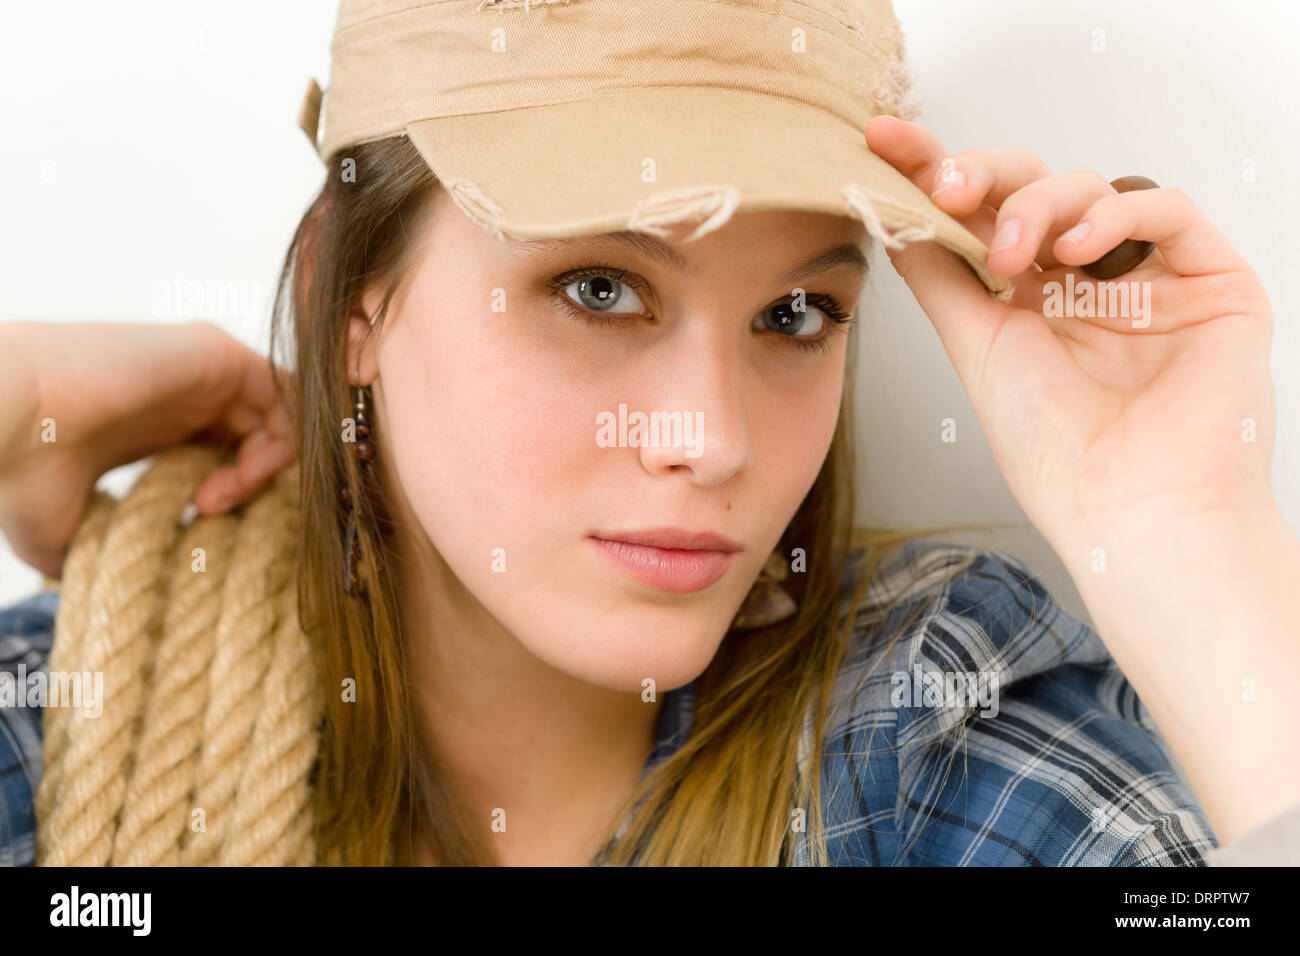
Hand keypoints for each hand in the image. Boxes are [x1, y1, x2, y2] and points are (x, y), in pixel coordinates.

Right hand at [0, 320, 296, 578]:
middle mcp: (188, 394)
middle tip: (219, 518)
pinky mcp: (217, 351)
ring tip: (220, 502)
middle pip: (268, 436)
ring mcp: (204, 369)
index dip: (240, 496)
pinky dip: (282, 445)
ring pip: (285, 417)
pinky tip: (239, 479)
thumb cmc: (22, 474)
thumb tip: (130, 592)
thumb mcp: (67, 532)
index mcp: (162, 425)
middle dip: (261, 486)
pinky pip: (288, 395)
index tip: (206, 528)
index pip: (236, 453)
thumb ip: (112, 551)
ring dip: (269, 470)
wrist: (8, 422)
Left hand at [864, 116, 1276, 550]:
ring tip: (1017, 252)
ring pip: (1091, 189)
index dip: (934, 170)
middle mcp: (1085, 281)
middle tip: (947, 185)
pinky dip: (1117, 215)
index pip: (981, 215)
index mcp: (1027, 299)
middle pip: (1033, 188)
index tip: (883, 140)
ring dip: (1042, 205)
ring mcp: (1146, 277)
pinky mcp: (1209, 279)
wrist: (1131, 512)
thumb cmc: (1056, 451)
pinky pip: (1165, 209)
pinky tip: (1078, 252)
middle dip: (985, 175)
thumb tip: (894, 213)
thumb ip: (941, 275)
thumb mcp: (977, 347)